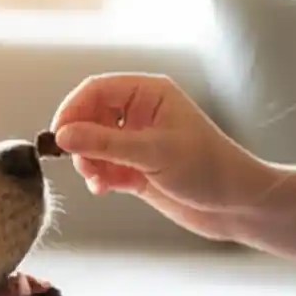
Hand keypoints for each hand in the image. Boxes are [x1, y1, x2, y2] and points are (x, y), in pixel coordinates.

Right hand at [50, 73, 272, 239]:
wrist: (236, 205)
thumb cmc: (207, 169)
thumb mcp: (153, 153)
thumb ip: (105, 144)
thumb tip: (63, 136)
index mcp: (149, 94)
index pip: (96, 90)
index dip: (72, 110)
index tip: (58, 137)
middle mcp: (140, 113)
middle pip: (90, 117)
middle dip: (81, 141)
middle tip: (82, 165)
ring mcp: (137, 141)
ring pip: (93, 145)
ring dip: (88, 163)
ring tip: (97, 181)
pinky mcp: (137, 168)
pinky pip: (104, 166)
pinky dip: (99, 177)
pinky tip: (104, 189)